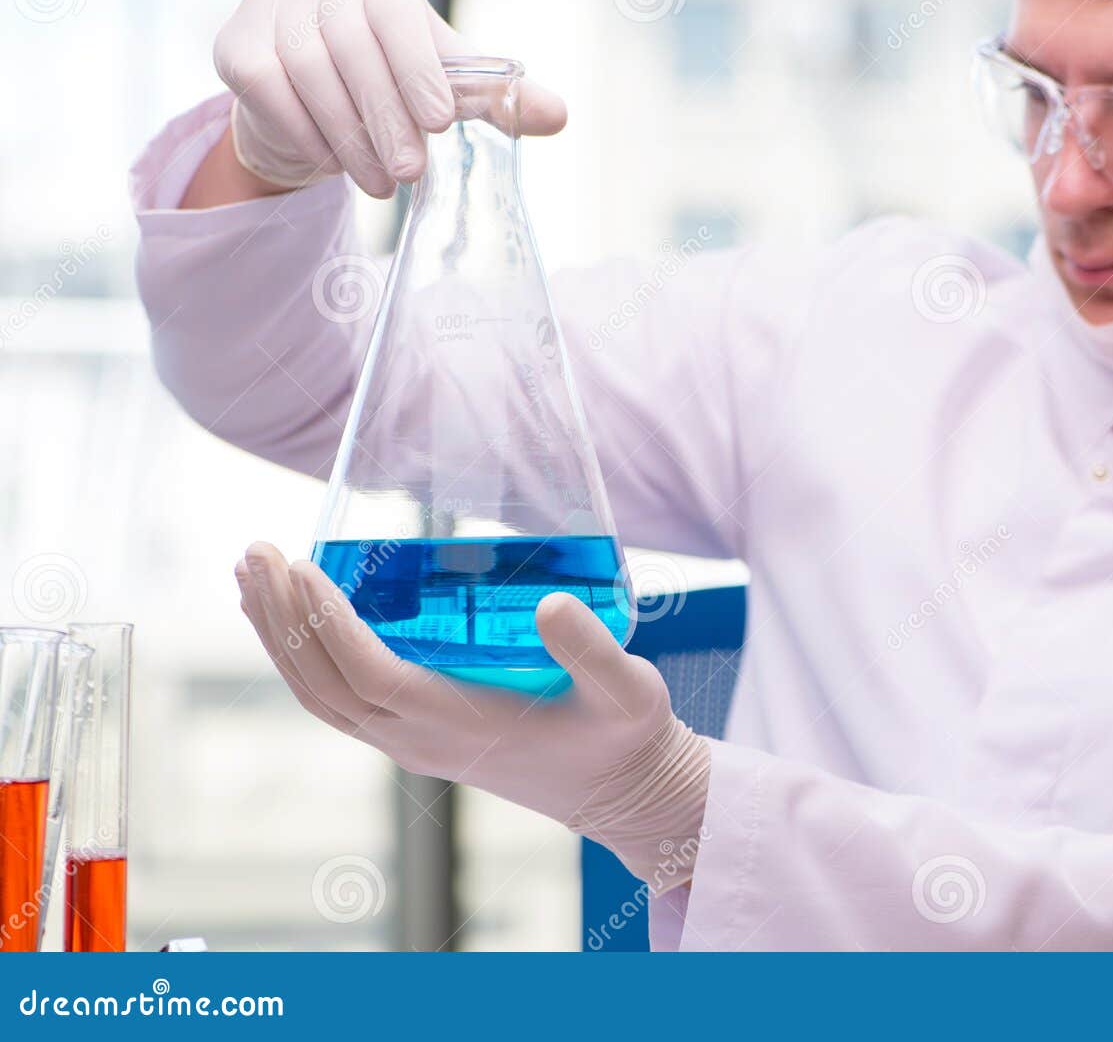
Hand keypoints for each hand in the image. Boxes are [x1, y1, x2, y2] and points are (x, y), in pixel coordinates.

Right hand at [213, 0, 566, 196]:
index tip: (441, 121)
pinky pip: (268, 88)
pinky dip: (305, 132)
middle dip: (385, 117)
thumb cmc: (389, 77)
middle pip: (350, 44)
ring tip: (383, 183)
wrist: (312, 96)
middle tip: (412, 172)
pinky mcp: (234, 41)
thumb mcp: (443, 82)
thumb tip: (557, 114)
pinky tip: (335, 164)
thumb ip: (496, 95)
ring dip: (348, 135)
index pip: (394, 7)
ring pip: (306, 69)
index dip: (417, 65)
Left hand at [235, 543, 708, 889]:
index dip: (329, 625)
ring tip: (251, 574)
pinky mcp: (417, 734)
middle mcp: (420, 740)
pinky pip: (340, 698)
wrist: (623, 792)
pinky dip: (306, 655)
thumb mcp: (629, 689)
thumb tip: (550, 603)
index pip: (370, 674)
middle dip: (280, 619)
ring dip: (280, 636)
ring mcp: (412, 742)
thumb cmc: (625, 735)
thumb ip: (592, 650)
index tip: (302, 567)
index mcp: (459, 725)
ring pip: (320, 695)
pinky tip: (297, 615)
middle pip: (322, 685)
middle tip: (253, 552)